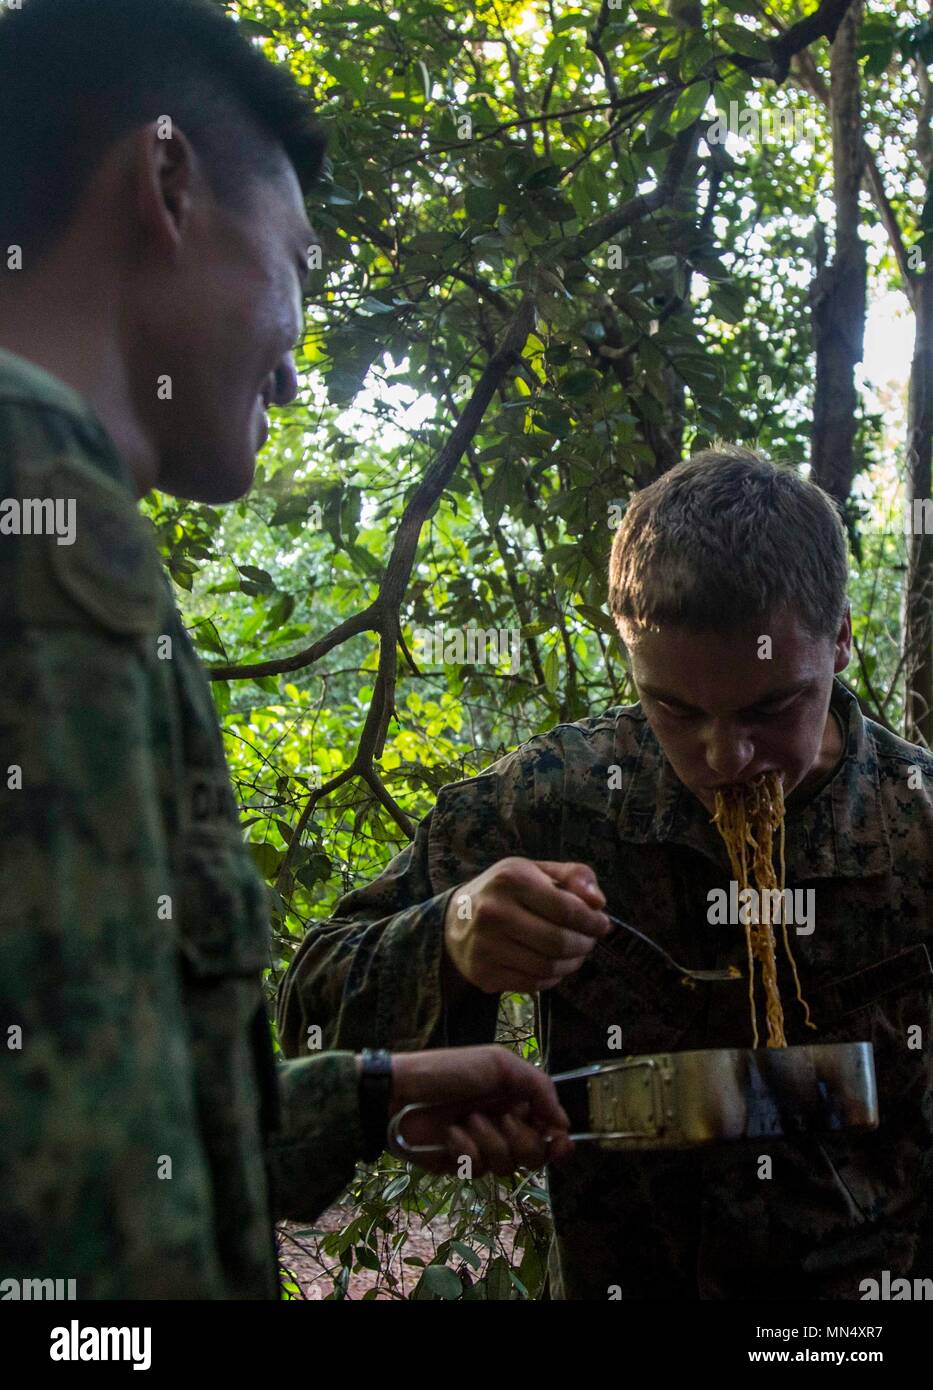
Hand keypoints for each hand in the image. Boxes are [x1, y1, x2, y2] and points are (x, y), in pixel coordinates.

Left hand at [387, 1044, 573, 1175]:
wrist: (402, 1092)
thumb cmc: (451, 1071)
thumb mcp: (499, 1063)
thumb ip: (538, 1087)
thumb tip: (564, 1123)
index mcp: (517, 1101)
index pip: (550, 1131)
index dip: (559, 1143)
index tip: (559, 1144)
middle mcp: (505, 1126)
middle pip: (535, 1155)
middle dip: (521, 1139)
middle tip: (503, 1119)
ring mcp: (483, 1148)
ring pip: (508, 1165)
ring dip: (489, 1140)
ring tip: (467, 1119)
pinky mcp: (461, 1165)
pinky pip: (479, 1170)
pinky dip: (466, 1149)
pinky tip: (450, 1133)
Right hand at [443, 856, 610, 994]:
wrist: (454, 919)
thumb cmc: (504, 892)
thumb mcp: (536, 870)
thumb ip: (574, 875)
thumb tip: (598, 901)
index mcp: (511, 879)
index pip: (567, 908)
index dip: (592, 921)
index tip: (602, 924)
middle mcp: (494, 912)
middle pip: (559, 941)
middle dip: (584, 944)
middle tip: (589, 941)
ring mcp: (486, 945)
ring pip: (548, 966)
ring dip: (572, 963)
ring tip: (575, 954)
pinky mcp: (484, 973)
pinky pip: (533, 983)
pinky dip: (552, 977)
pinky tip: (553, 966)